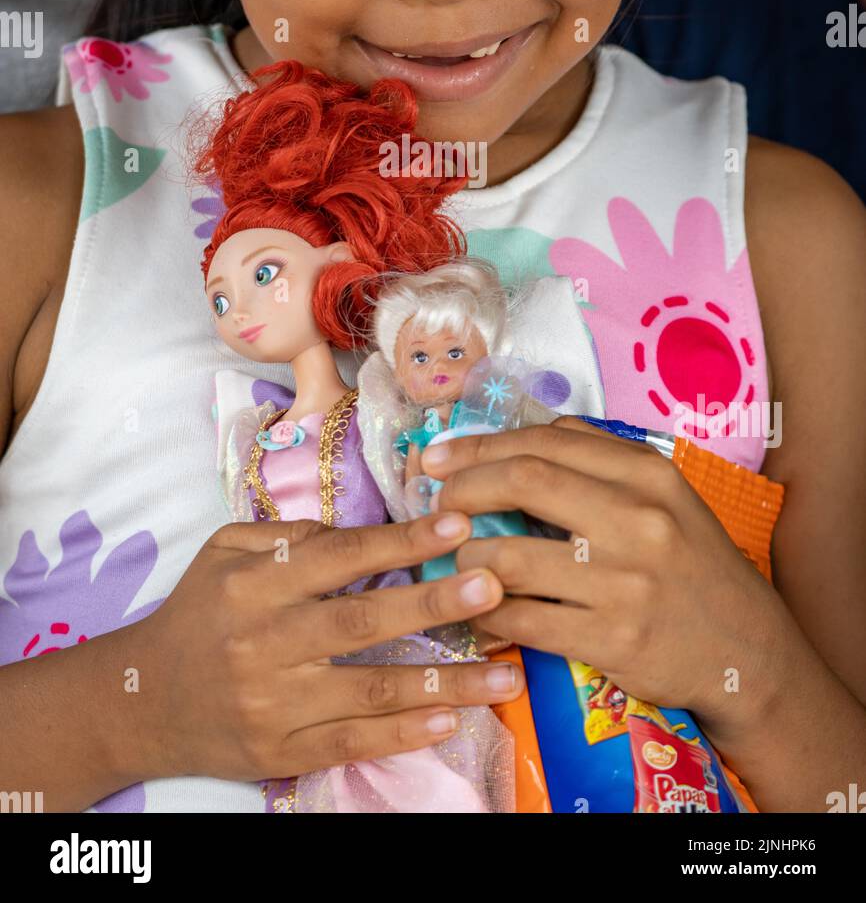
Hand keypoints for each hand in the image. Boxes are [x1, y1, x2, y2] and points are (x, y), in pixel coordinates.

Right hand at [120, 513, 521, 784]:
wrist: (141, 701)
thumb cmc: (197, 614)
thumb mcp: (224, 553)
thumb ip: (288, 535)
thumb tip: (361, 528)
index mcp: (254, 582)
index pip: (340, 555)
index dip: (401, 541)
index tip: (456, 523)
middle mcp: (265, 641)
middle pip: (362, 620)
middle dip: (434, 603)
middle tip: (495, 584)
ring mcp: (275, 704)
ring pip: (372, 689)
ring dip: (447, 682)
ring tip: (508, 672)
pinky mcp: (281, 753)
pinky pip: (353, 742)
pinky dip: (405, 734)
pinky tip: (452, 720)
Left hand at [422, 419, 784, 729]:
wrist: (747, 652)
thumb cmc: (691, 565)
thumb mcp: (664, 496)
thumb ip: (597, 460)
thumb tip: (513, 441)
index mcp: (647, 474)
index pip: (543, 443)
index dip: (479, 447)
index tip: (439, 459)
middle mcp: (638, 520)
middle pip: (523, 481)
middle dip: (463, 488)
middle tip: (437, 503)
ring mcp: (625, 582)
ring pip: (509, 556)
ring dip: (468, 558)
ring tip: (458, 562)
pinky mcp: (612, 639)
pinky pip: (522, 620)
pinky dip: (488, 613)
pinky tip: (480, 611)